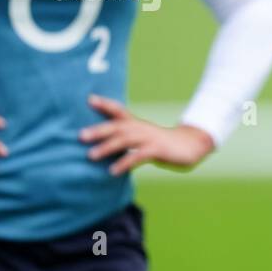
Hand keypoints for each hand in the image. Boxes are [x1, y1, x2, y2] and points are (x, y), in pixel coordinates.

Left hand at [79, 94, 214, 175]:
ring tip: (91, 156)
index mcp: (137, 124)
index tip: (90, 99)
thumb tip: (103, 145)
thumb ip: (126, 138)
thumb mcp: (144, 137)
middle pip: (118, 126)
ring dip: (107, 147)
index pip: (119, 110)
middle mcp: (142, 128)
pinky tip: (113, 171)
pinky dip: (124, 163)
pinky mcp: (158, 150)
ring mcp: (150, 138)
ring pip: (125, 140)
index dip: (105, 104)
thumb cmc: (163, 144)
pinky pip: (138, 156)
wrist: (191, 146)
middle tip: (80, 136)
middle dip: (99, 130)